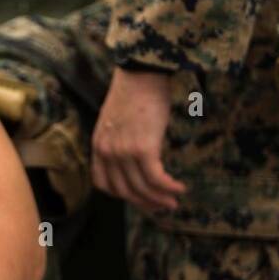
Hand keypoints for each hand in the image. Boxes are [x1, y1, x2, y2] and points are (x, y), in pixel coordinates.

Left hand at [91, 68, 186, 212]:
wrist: (141, 72)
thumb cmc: (134, 91)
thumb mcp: (116, 119)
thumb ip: (118, 139)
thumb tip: (134, 156)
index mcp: (99, 145)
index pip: (104, 183)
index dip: (122, 195)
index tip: (140, 198)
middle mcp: (107, 152)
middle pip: (124, 191)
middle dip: (145, 203)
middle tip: (163, 207)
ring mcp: (123, 152)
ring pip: (141, 188)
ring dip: (160, 199)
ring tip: (175, 201)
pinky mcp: (143, 148)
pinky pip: (155, 179)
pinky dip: (168, 188)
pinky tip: (180, 188)